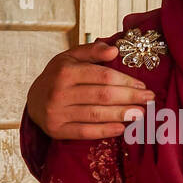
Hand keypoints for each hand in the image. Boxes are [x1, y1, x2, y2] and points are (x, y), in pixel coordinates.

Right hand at [26, 41, 155, 138]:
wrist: (33, 100)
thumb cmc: (58, 76)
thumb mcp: (71, 57)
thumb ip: (92, 51)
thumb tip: (114, 50)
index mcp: (65, 71)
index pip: (102, 76)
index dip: (126, 81)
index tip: (143, 85)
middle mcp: (59, 92)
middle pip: (102, 96)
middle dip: (129, 98)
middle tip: (149, 100)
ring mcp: (57, 113)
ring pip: (95, 115)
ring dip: (121, 114)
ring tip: (140, 114)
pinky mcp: (56, 131)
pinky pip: (85, 132)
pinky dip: (105, 131)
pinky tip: (121, 128)